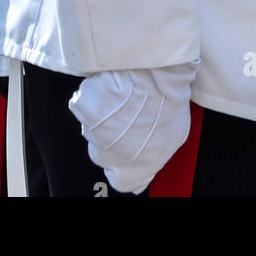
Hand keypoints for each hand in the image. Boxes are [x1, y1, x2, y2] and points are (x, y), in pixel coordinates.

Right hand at [69, 62, 197, 194]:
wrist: (154, 76)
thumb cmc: (168, 106)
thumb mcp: (173, 138)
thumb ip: (154, 156)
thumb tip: (146, 163)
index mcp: (129, 173)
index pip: (121, 180)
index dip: (125, 165)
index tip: (132, 150)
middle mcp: (106, 158)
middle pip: (103, 153)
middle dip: (112, 137)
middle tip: (129, 117)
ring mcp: (91, 133)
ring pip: (94, 127)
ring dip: (105, 115)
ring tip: (125, 98)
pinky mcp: (82, 108)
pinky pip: (85, 102)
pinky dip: (95, 94)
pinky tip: (113, 85)